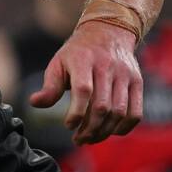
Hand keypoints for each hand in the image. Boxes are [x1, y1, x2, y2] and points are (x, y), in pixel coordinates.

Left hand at [29, 20, 143, 144]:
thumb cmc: (78, 53)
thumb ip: (49, 86)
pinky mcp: (137, 83)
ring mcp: (125, 75)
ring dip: (105, 131)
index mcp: (83, 61)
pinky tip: (111, 132)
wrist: (108, 32)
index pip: (83, 90)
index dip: (76, 112)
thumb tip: (34, 103)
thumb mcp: (58, 63)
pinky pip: (135, 112)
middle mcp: (107, 67)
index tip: (68, 125)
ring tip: (91, 138)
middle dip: (89, 128)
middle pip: (102, 106)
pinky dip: (124, 127)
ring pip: (119, 112)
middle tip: (78, 139)